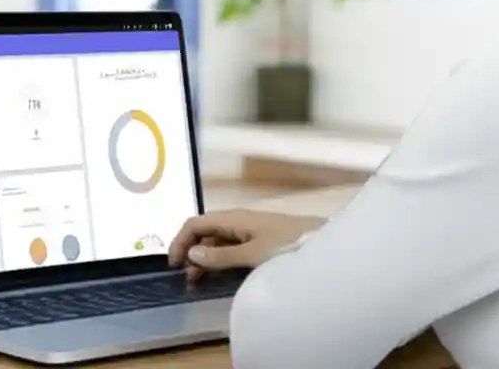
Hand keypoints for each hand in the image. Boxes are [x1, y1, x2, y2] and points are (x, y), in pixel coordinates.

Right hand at [168, 210, 325, 280]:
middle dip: (191, 251)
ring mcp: (250, 230)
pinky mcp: (260, 240)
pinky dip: (220, 260)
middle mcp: (239, 221)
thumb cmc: (288, 246)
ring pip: (218, 241)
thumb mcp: (252, 255)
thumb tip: (192, 254)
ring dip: (205, 258)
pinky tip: (219, 274)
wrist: (325, 246)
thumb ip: (222, 256)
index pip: (196, 223)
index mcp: (235, 218)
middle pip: (206, 232)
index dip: (180, 241)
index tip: (173, 264)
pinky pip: (231, 247)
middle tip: (186, 278)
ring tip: (199, 281)